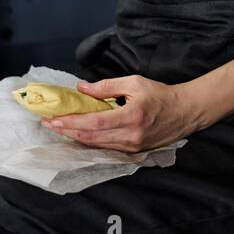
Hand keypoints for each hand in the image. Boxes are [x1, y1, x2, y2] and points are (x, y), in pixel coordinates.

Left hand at [42, 76, 201, 151]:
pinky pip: (106, 147)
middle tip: (49, 123)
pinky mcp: (133, 151)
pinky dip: (90, 141)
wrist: (185, 112)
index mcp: (131, 117)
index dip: (71, 122)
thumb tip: (82, 88)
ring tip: (59, 128)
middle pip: (91, 138)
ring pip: (96, 145)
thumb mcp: (135, 82)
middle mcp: (130, 136)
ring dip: (76, 138)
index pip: (93, 123)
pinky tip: (79, 135)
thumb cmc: (161, 94)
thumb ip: (107, 86)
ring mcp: (132, 147)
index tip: (53, 119)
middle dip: (67, 131)